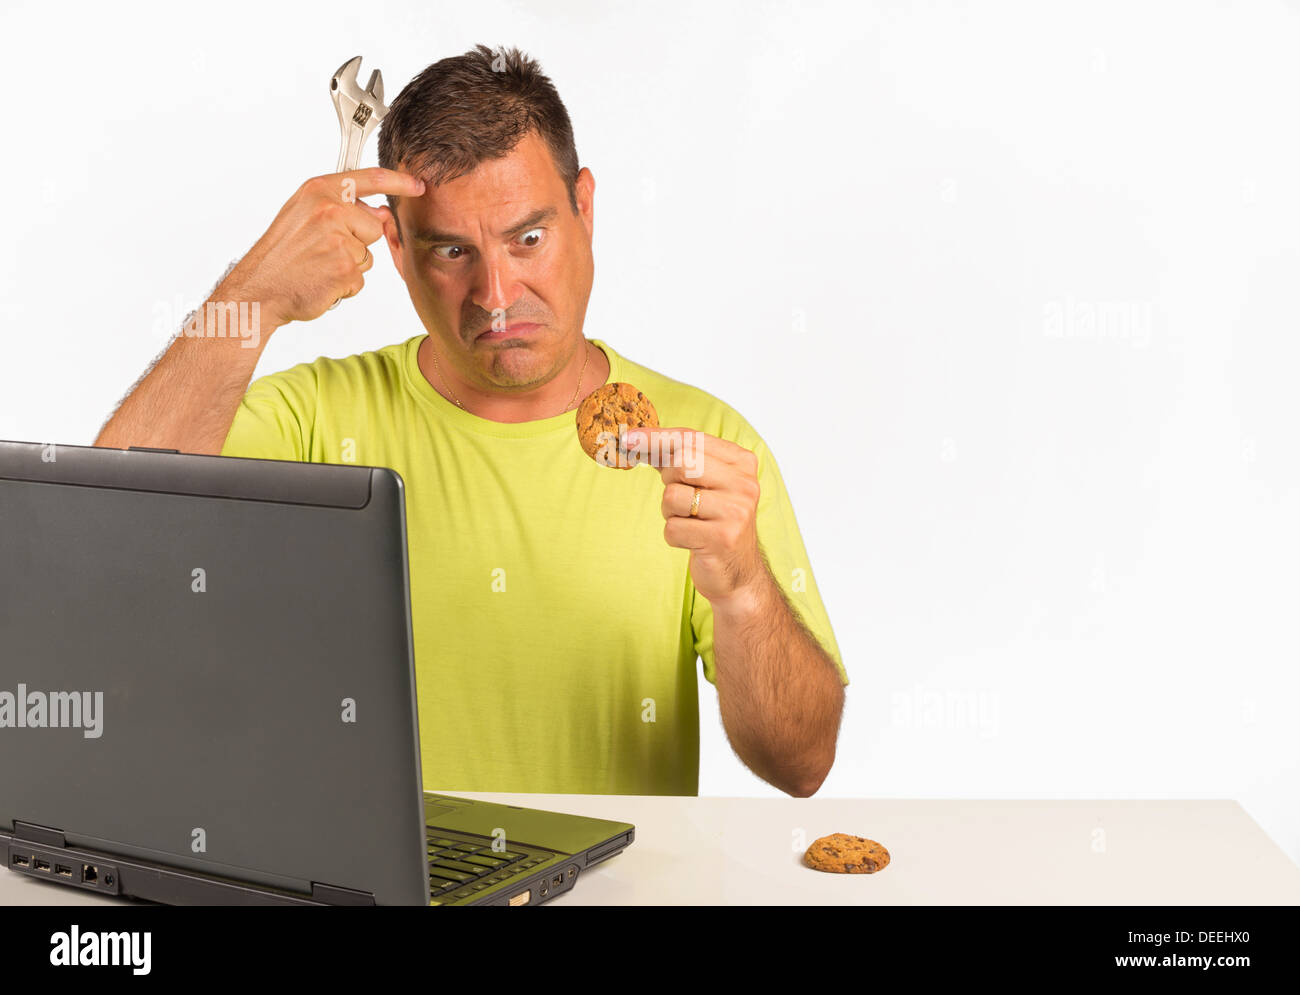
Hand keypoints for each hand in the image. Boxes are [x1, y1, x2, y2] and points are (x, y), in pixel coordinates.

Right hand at [216, 168, 424, 326]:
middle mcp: (330, 211)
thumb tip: (381, 212)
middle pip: (374, 226)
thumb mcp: (304, 215)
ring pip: (368, 255)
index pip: (370, 179)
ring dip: (350, 265)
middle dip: (358, 241)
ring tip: (319, 266)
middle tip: (324, 250)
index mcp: (319, 191)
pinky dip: (345, 285)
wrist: (259, 288)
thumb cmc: (281, 254)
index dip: (399, 181)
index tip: (418, 185)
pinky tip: (321, 281)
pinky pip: (361, 278)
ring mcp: (339, 240)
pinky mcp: (345, 270)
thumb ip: (341, 208)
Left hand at [622, 427, 765, 609]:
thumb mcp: (704, 483)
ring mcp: (735, 511)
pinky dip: (674, 535)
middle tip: (681, 498)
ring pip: (672, 496)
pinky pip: (672, 528)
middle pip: (682, 462)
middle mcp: (744, 483)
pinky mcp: (722, 538)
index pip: (692, 438)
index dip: (655, 438)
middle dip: (668, 480)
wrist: (738, 572)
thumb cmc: (714, 521)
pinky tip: (693, 541)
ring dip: (670, 512)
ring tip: (691, 522)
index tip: (627, 439)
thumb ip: (676, 459)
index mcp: (742, 462)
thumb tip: (634, 440)